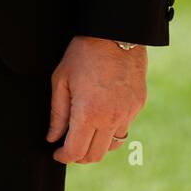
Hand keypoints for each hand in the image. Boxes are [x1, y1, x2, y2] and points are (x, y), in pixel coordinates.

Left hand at [46, 35, 146, 163]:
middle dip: (79, 156)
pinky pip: (124, 128)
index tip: (57, 153)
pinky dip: (111, 130)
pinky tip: (101, 117)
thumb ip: (57, 113)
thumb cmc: (83, 53)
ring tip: (85, 133)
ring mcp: (128, 113)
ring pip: (112, 145)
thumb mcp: (61, 80)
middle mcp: (111, 118)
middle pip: (95, 155)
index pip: (76, 151)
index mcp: (88, 113)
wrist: (116, 34)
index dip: (63, 157)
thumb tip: (53, 138)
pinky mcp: (138, 106)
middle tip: (68, 146)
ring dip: (97, 145)